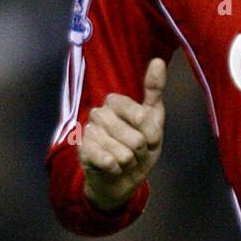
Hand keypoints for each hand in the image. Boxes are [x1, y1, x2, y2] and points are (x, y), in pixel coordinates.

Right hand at [79, 58, 166, 210]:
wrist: (122, 179)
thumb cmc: (139, 147)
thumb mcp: (153, 120)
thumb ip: (154, 91)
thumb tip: (158, 61)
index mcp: (116, 102)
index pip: (140, 115)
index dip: (151, 132)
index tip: (151, 138)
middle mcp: (99, 113)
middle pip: (135, 138)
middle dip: (141, 151)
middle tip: (136, 151)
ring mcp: (89, 132)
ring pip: (124, 153)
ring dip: (130, 162)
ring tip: (124, 160)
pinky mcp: (82, 152)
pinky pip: (109, 162)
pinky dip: (117, 169)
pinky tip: (113, 167)